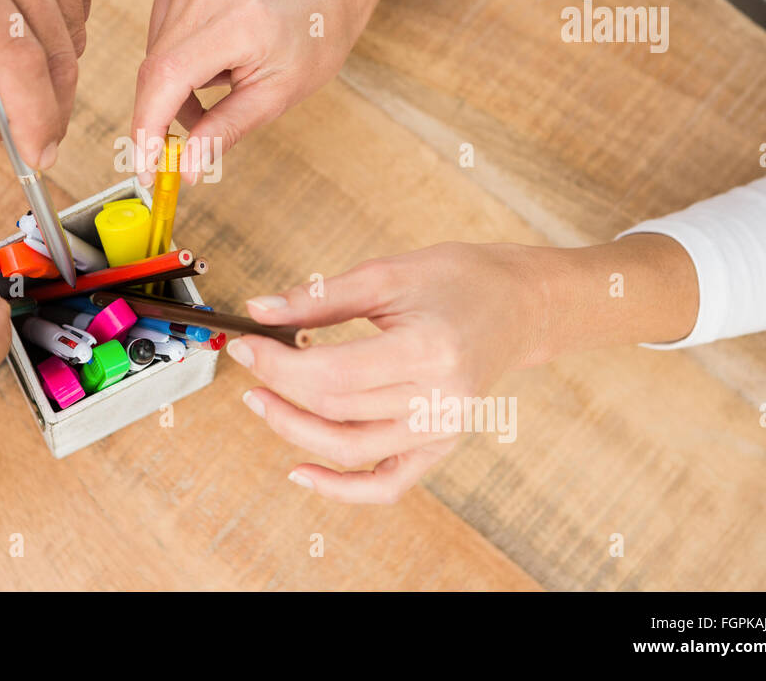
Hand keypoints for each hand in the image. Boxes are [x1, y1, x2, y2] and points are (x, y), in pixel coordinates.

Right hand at [131, 0, 360, 183]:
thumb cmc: (309, 40)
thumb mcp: (276, 96)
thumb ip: (225, 131)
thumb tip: (186, 169)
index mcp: (237, 21)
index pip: (168, 76)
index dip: (147, 126)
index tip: (144, 168)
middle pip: (153, 71)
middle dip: (159, 119)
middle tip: (180, 151)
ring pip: (153, 61)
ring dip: (174, 92)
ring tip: (223, 86)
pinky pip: (158, 41)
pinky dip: (176, 67)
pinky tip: (211, 60)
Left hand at [227, 244, 543, 503]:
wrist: (520, 305)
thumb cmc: (458, 280)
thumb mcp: (386, 275)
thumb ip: (319, 299)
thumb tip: (259, 311)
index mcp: (429, 350)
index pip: (331, 373)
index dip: (277, 363)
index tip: (245, 343)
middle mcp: (439, 399)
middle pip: (335, 409)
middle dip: (278, 387)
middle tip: (247, 360)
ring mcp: (442, 430)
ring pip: (350, 449)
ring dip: (294, 430)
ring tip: (260, 401)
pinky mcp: (441, 446)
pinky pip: (386, 485)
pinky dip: (340, 489)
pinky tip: (300, 472)